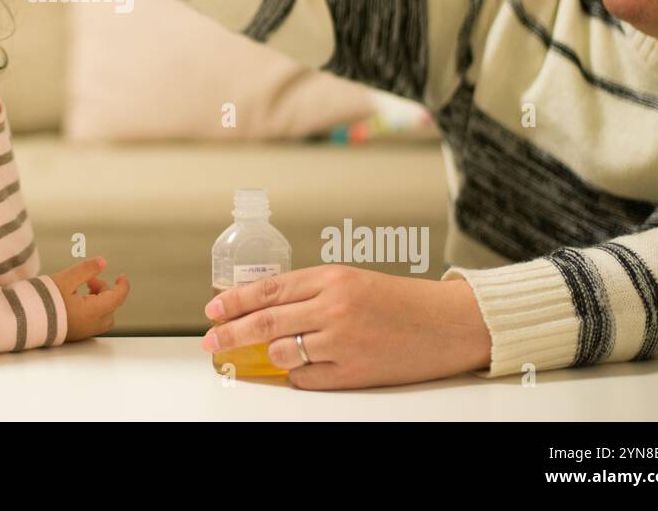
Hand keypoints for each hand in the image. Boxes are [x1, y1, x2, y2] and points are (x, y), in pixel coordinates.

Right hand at [48, 256, 130, 341]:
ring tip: (82, 290)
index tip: (122, 276)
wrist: (24, 321)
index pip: (118, 298)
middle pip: (111, 309)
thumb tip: (103, 262)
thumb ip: (86, 270)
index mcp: (92, 311)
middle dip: (106, 292)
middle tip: (89, 282)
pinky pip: (91, 323)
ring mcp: (82, 332)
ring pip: (102, 317)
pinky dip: (90, 310)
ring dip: (98, 302)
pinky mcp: (73, 335)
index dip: (123, 285)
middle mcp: (91, 325)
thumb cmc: (44, 300)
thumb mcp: (66, 279)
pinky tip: (75, 301)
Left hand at [202, 265, 491, 389]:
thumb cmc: (398, 301)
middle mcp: (334, 307)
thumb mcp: (351, 281)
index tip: (212, 310)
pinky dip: (298, 375)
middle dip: (230, 332)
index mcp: (331, 278)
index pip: (268, 289)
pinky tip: (301, 369)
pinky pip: (307, 378)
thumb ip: (309, 292)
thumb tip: (262, 308)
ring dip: (268, 355)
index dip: (234, 301)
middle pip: (265, 321)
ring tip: (267, 354)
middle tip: (211, 340)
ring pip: (282, 352)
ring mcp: (343, 341)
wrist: (446, 323)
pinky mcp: (354, 371)